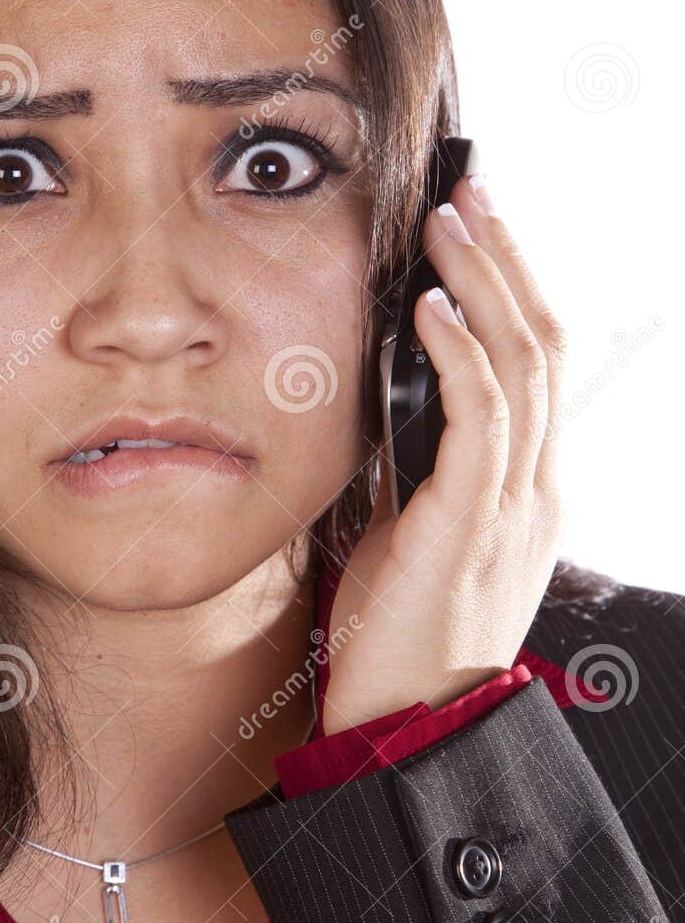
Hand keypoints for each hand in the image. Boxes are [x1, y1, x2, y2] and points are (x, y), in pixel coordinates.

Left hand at [322, 175, 566, 735]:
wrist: (409, 731)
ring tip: (450, 220)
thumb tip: (380, 402)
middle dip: (505, 258)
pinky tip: (429, 307)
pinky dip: (461, 353)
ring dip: (484, 283)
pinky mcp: (471, 527)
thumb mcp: (409, 535)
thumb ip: (412, 472)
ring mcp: (513, 507)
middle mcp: (534, 488)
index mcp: (523, 488)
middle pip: (541, 345)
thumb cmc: (398, 639)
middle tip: (471, 190)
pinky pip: (480, 421)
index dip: (510, 286)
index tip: (475, 224)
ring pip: (522, 366)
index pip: (534, 364)